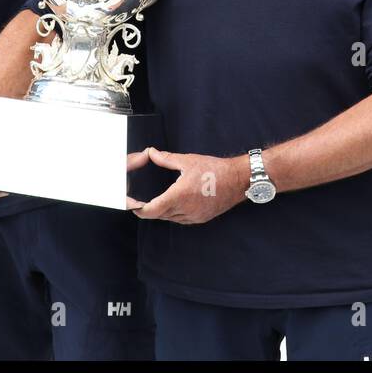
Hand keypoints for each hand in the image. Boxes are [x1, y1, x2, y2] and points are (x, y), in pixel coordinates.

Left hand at [129, 148, 247, 224]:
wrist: (238, 180)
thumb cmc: (214, 169)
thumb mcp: (188, 160)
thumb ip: (166, 158)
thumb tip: (151, 152)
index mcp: (179, 195)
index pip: (152, 210)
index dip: (139, 210)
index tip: (133, 205)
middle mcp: (185, 210)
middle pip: (159, 215)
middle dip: (149, 209)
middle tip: (141, 202)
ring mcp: (194, 216)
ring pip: (170, 219)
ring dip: (162, 212)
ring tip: (157, 202)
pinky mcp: (201, 219)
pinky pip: (182, 220)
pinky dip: (174, 215)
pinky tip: (175, 205)